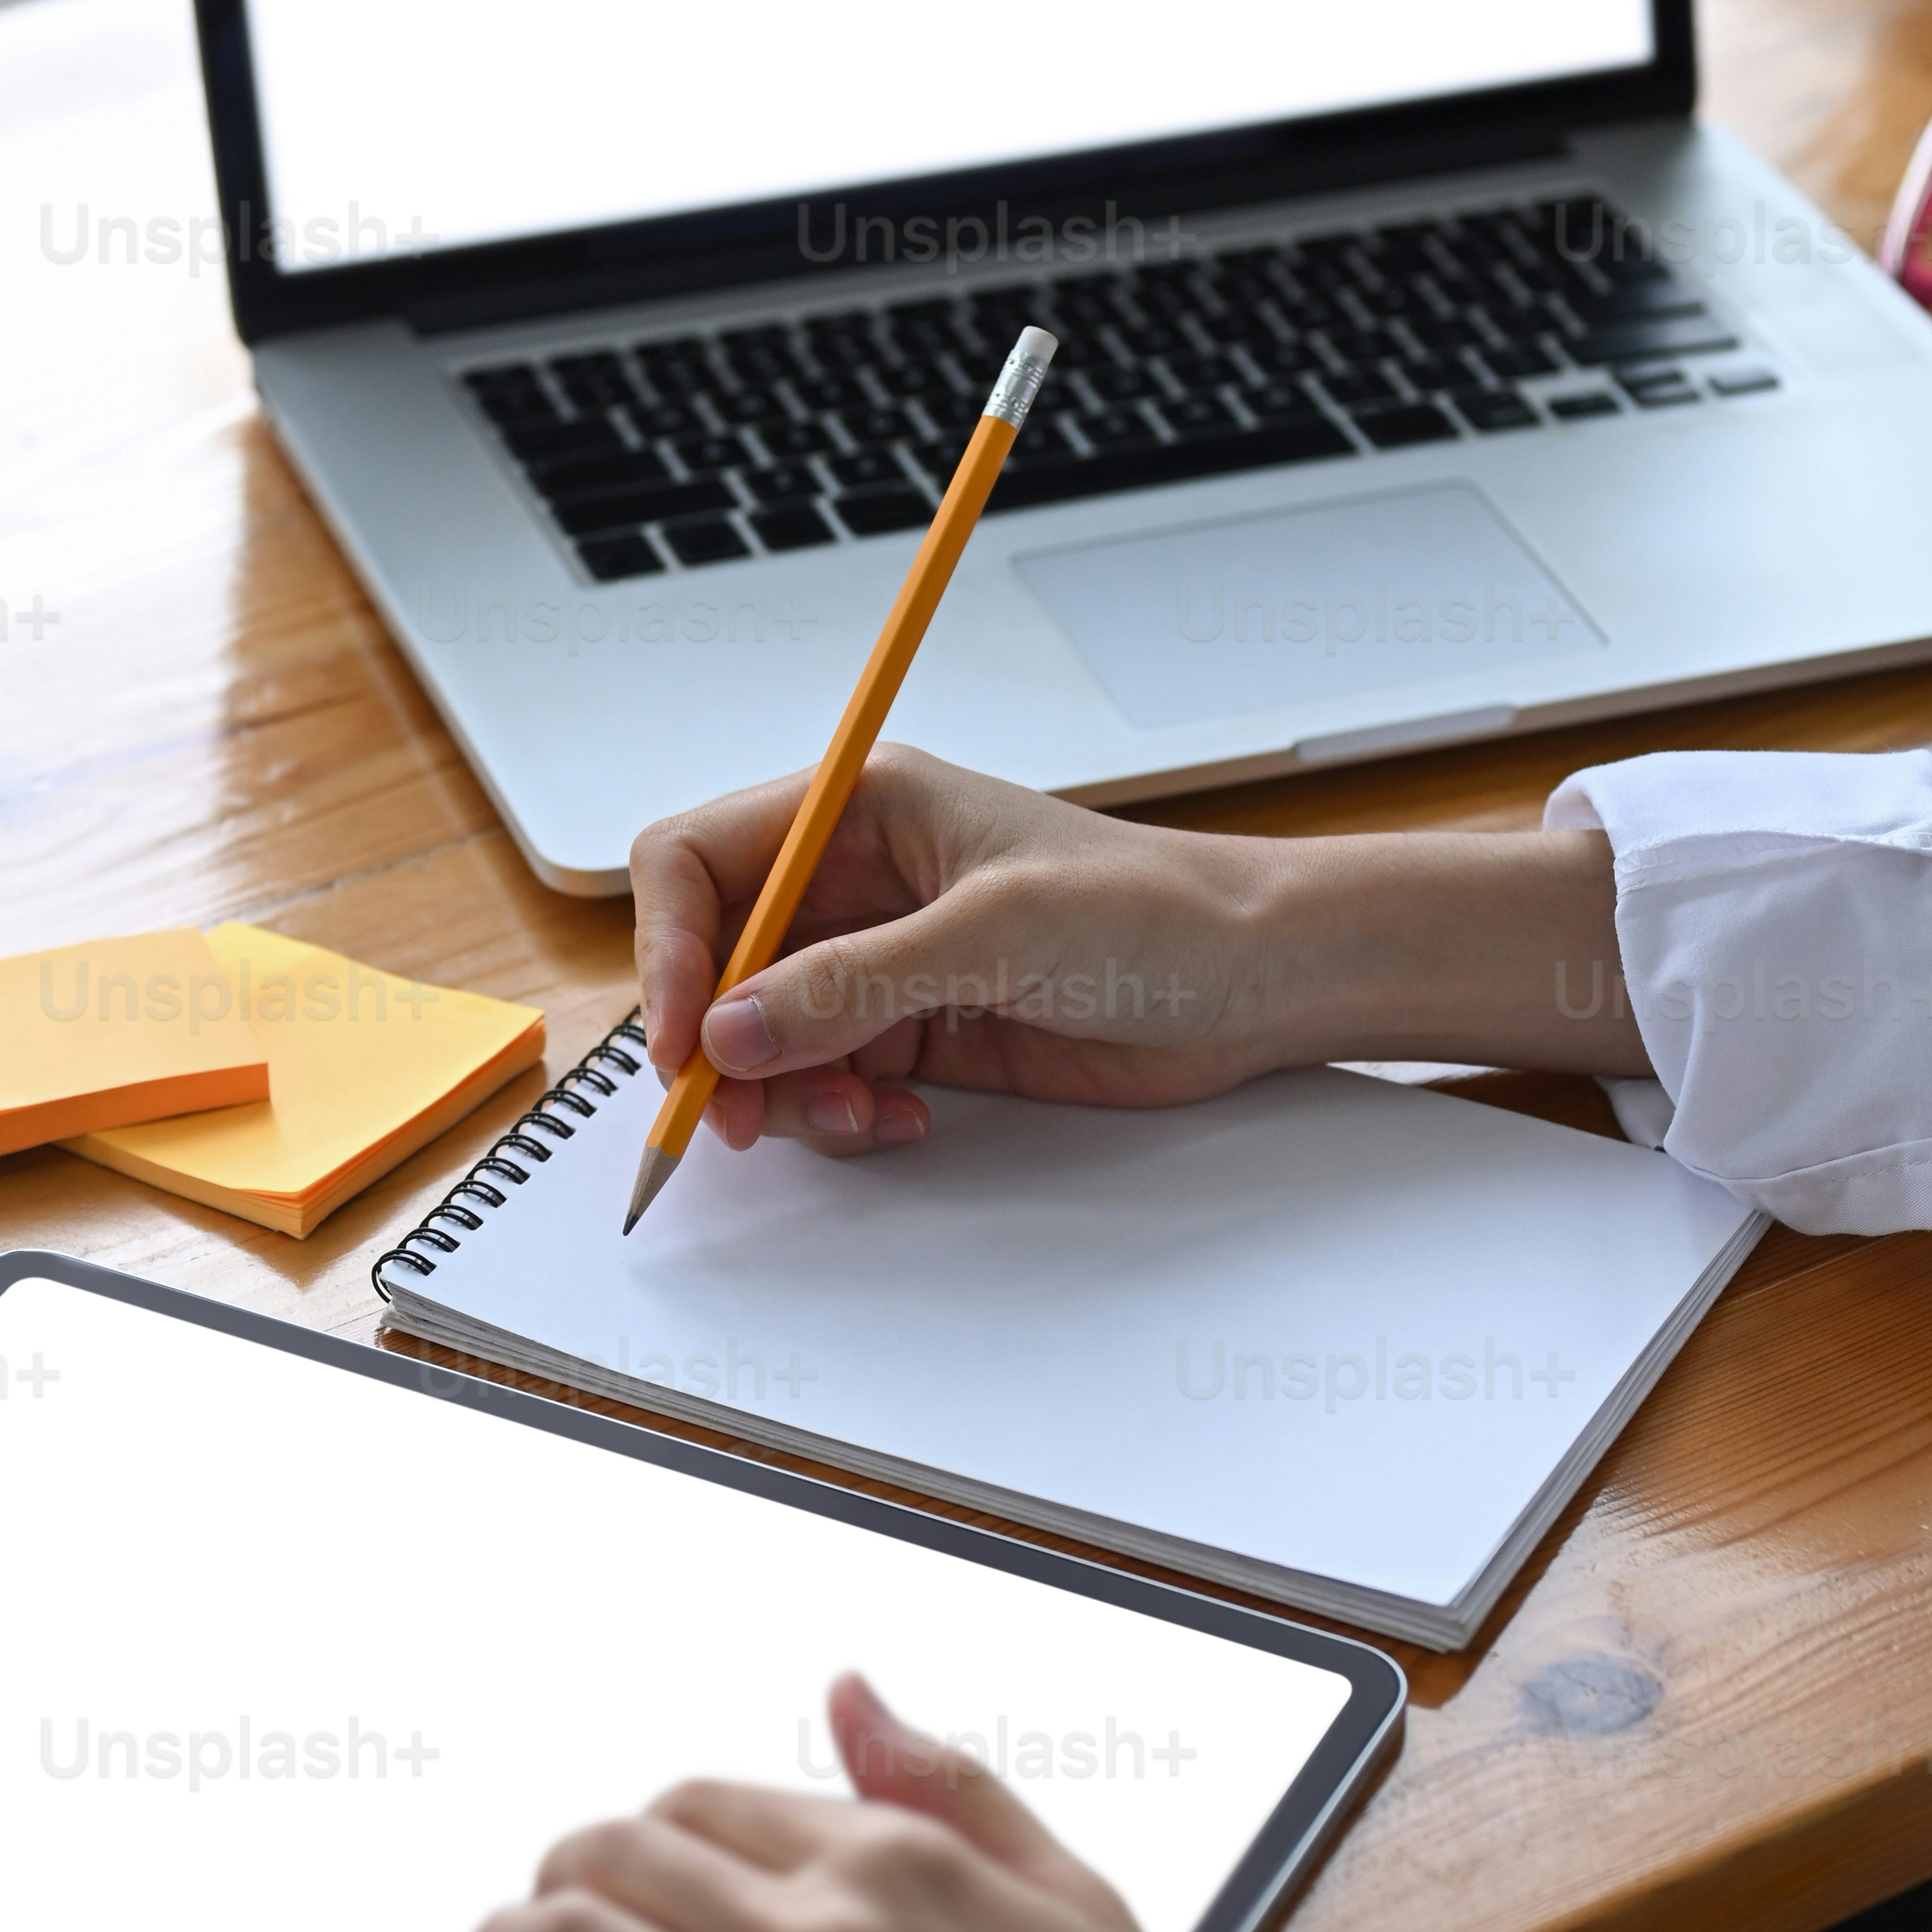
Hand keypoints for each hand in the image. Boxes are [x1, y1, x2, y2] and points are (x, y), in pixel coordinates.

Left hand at [400, 1671, 1253, 1931]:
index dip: (663, 1828)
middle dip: (571, 1865)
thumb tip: (849, 1690)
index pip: (717, 1803)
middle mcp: (812, 1929)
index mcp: (895, 1860)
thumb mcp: (1071, 1898)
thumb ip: (949, 1784)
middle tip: (552, 1896)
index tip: (646, 1857)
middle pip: (625, 1852)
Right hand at [630, 747, 1279, 1157]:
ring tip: (857, 1117)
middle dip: (721, 1042)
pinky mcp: (918, 1030)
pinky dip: (841, 1114)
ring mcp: (886, 960)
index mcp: (863, 809)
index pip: (698, 860)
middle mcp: (861, 880)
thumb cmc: (1158, 910)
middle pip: (718, 961)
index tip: (685, 1037)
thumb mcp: (998, 932)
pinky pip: (828, 1079)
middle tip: (743, 1116)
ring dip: (786, 1091)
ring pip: (765, 1034)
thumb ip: (856, 982)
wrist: (1260, 977)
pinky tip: (901, 1122)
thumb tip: (733, 1030)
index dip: (671, 946)